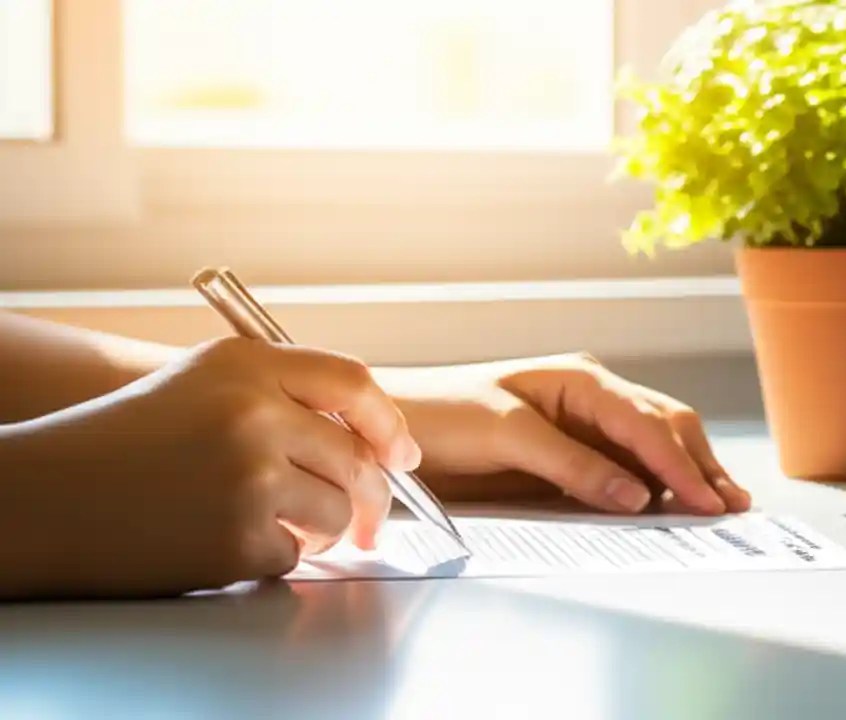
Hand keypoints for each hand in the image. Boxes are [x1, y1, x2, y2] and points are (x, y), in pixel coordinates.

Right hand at [0, 337, 418, 597]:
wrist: (46, 496)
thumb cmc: (126, 442)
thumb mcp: (201, 385)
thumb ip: (284, 397)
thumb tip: (376, 442)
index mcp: (246, 365)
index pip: (353, 383)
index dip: (388, 424)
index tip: (402, 456)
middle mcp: (254, 413)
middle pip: (358, 458)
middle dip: (373, 496)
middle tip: (369, 520)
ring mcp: (248, 477)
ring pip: (339, 512)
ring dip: (320, 529)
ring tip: (265, 520)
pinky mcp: (237, 537)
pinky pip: (296, 553)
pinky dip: (273, 555)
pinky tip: (222, 537)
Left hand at [379, 353, 750, 515]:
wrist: (394, 427)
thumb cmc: (441, 414)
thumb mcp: (505, 433)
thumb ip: (572, 462)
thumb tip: (635, 495)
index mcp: (581, 381)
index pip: (646, 424)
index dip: (680, 465)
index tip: (706, 501)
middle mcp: (592, 400)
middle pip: (666, 429)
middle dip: (701, 466)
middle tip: (731, 508)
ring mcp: (587, 428)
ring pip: (656, 447)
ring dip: (689, 475)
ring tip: (722, 506)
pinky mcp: (575, 459)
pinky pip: (629, 471)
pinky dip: (659, 488)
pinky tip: (676, 507)